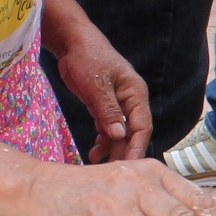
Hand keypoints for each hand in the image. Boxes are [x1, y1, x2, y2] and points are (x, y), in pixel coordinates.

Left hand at [50, 16, 153, 162]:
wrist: (73, 43)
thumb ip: (108, 110)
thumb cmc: (88, 57)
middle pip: (133, 132)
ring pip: (120, 133)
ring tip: (101, 166)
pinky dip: (102, 142)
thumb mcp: (97, 84)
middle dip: (124, 152)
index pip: (142, 125)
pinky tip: (94, 153)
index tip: (129, 165)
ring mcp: (117, 105)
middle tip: (114, 172)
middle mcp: (130, 101)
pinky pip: (107, 129)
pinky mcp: (103, 107)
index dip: (136, 146)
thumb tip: (120, 135)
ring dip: (112, 150)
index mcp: (135, 93)